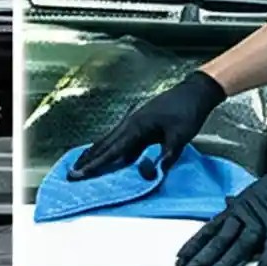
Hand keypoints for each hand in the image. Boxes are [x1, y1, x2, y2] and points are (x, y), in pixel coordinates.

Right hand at [68, 70, 225, 180]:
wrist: (195, 91)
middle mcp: (130, 123)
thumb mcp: (180, 137)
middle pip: (104, 145)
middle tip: (72, 173)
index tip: (81, 174)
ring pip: (109, 141)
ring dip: (94, 154)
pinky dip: (107, 148)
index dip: (95, 164)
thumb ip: (166, 157)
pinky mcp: (139, 123)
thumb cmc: (188, 111)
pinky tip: (104, 154)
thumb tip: (152, 173)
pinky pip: (118, 139)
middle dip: (88, 160)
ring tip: (80, 165)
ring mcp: (133, 121)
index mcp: (137, 126)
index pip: (112, 150)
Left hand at [176, 149, 266, 265]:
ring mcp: (263, 221)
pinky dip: (265, 262)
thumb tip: (226, 204)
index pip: (209, 229)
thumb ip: (239, 204)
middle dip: (201, 257)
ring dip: (224, 262)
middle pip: (219, 239)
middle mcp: (245, 215)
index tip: (180, 258)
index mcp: (237, 208)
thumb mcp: (253, 193)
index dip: (193, 245)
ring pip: (239, 244)